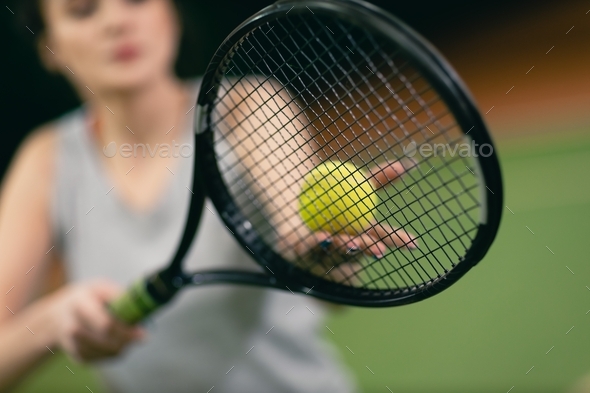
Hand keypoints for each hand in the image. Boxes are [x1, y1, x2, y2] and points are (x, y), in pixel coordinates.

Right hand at [48, 279, 144, 361]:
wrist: (58, 314)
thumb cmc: (88, 298)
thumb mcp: (101, 288)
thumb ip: (119, 297)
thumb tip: (140, 312)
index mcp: (80, 304)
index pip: (105, 324)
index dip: (126, 331)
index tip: (142, 334)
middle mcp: (71, 325)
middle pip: (104, 342)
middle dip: (126, 341)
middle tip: (139, 337)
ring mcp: (71, 343)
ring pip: (104, 353)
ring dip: (121, 347)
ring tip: (128, 337)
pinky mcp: (76, 356)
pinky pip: (100, 360)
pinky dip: (112, 353)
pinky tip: (116, 342)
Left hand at [295, 159, 418, 260]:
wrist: (299, 210)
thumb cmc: (335, 200)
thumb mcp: (356, 186)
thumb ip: (380, 178)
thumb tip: (408, 165)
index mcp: (362, 235)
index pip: (382, 237)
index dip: (397, 240)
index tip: (414, 243)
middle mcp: (346, 247)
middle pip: (360, 249)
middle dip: (370, 249)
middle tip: (379, 249)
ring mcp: (325, 252)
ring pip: (336, 251)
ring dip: (345, 246)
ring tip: (352, 242)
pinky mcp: (304, 252)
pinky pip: (311, 247)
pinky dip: (318, 243)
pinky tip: (324, 238)